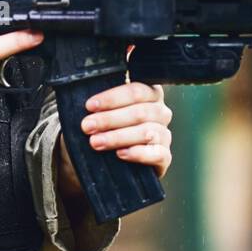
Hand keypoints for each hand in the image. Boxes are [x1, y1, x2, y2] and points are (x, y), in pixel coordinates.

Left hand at [57, 82, 172, 187]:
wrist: (112, 160)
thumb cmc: (108, 129)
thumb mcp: (104, 112)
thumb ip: (102, 105)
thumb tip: (87, 103)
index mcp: (149, 94)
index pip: (136, 91)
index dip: (112, 98)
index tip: (90, 106)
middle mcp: (161, 112)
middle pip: (140, 112)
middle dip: (110, 119)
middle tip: (88, 126)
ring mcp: (164, 134)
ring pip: (147, 132)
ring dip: (118, 137)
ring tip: (96, 142)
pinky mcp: (164, 157)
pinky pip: (157, 154)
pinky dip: (138, 153)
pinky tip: (120, 154)